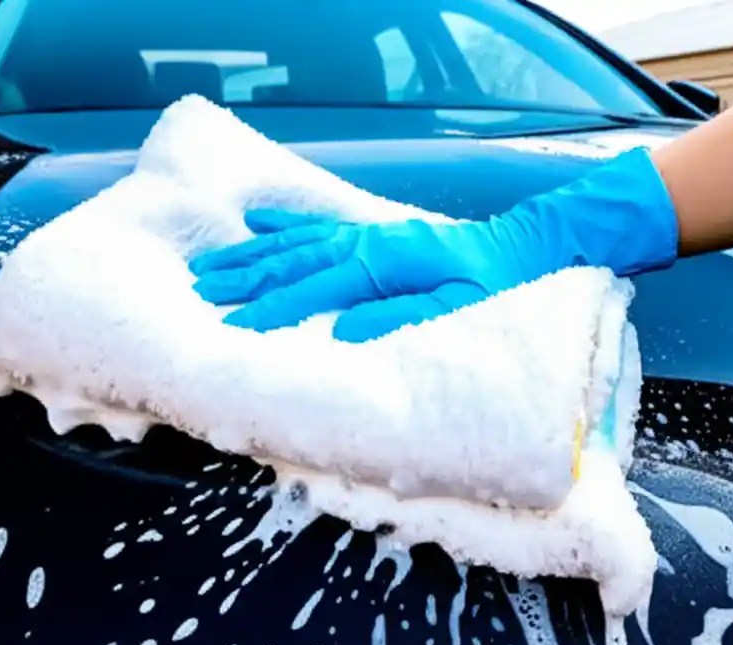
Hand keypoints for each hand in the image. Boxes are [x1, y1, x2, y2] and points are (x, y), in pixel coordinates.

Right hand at [189, 148, 678, 341]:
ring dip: (254, 253)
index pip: (318, 290)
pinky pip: (320, 226)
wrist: (530, 250)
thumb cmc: (498, 290)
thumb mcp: (460, 313)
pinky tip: (259, 223)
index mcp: (386, 264)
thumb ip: (401, 320)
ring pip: (299, 241)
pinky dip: (286, 225)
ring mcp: (369, 233)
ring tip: (211, 264)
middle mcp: (370, 242)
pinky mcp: (374, 233)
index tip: (237, 327)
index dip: (275, 309)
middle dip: (247, 277)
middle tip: (202, 291)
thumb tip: (347, 333)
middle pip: (296, 260)